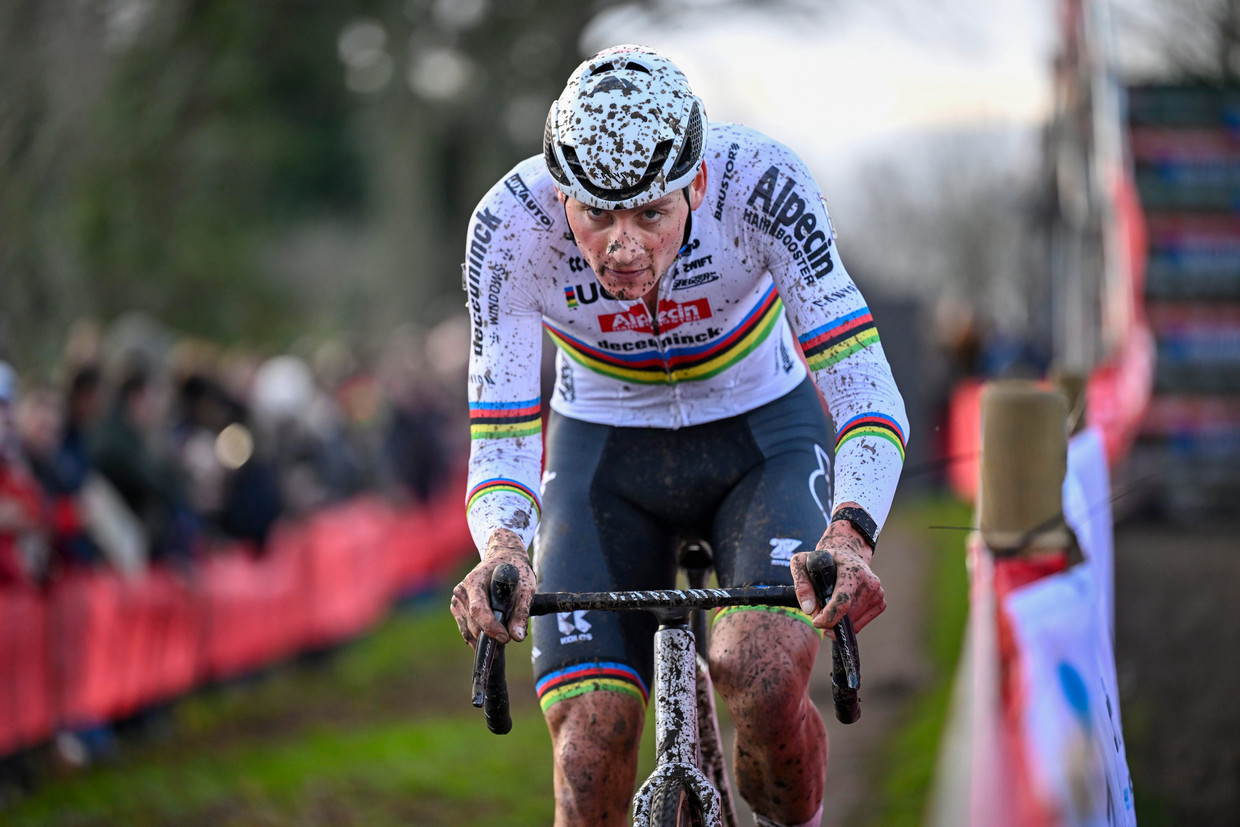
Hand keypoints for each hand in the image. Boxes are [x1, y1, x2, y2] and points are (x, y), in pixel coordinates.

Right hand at [450, 528, 535, 647]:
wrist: (504, 558)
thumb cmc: (515, 571)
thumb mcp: (525, 587)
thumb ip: (521, 612)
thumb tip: (517, 637)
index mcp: (474, 581)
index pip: (478, 609)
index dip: (490, 626)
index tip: (505, 638)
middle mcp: (462, 590)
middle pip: (473, 622)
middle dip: (489, 636)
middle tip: (507, 640)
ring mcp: (458, 600)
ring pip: (468, 629)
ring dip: (483, 640)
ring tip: (501, 644)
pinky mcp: (458, 608)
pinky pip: (465, 629)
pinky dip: (477, 638)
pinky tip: (490, 641)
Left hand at [790, 519, 885, 637]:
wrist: (846, 554)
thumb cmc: (822, 560)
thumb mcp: (803, 562)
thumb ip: (801, 584)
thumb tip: (808, 609)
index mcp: (853, 571)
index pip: (843, 601)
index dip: (828, 617)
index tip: (815, 621)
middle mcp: (870, 582)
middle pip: (848, 615)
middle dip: (829, 619)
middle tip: (817, 612)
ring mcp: (878, 593)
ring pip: (854, 622)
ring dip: (838, 622)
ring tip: (827, 609)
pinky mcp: (880, 602)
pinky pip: (862, 623)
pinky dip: (849, 624)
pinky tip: (840, 614)